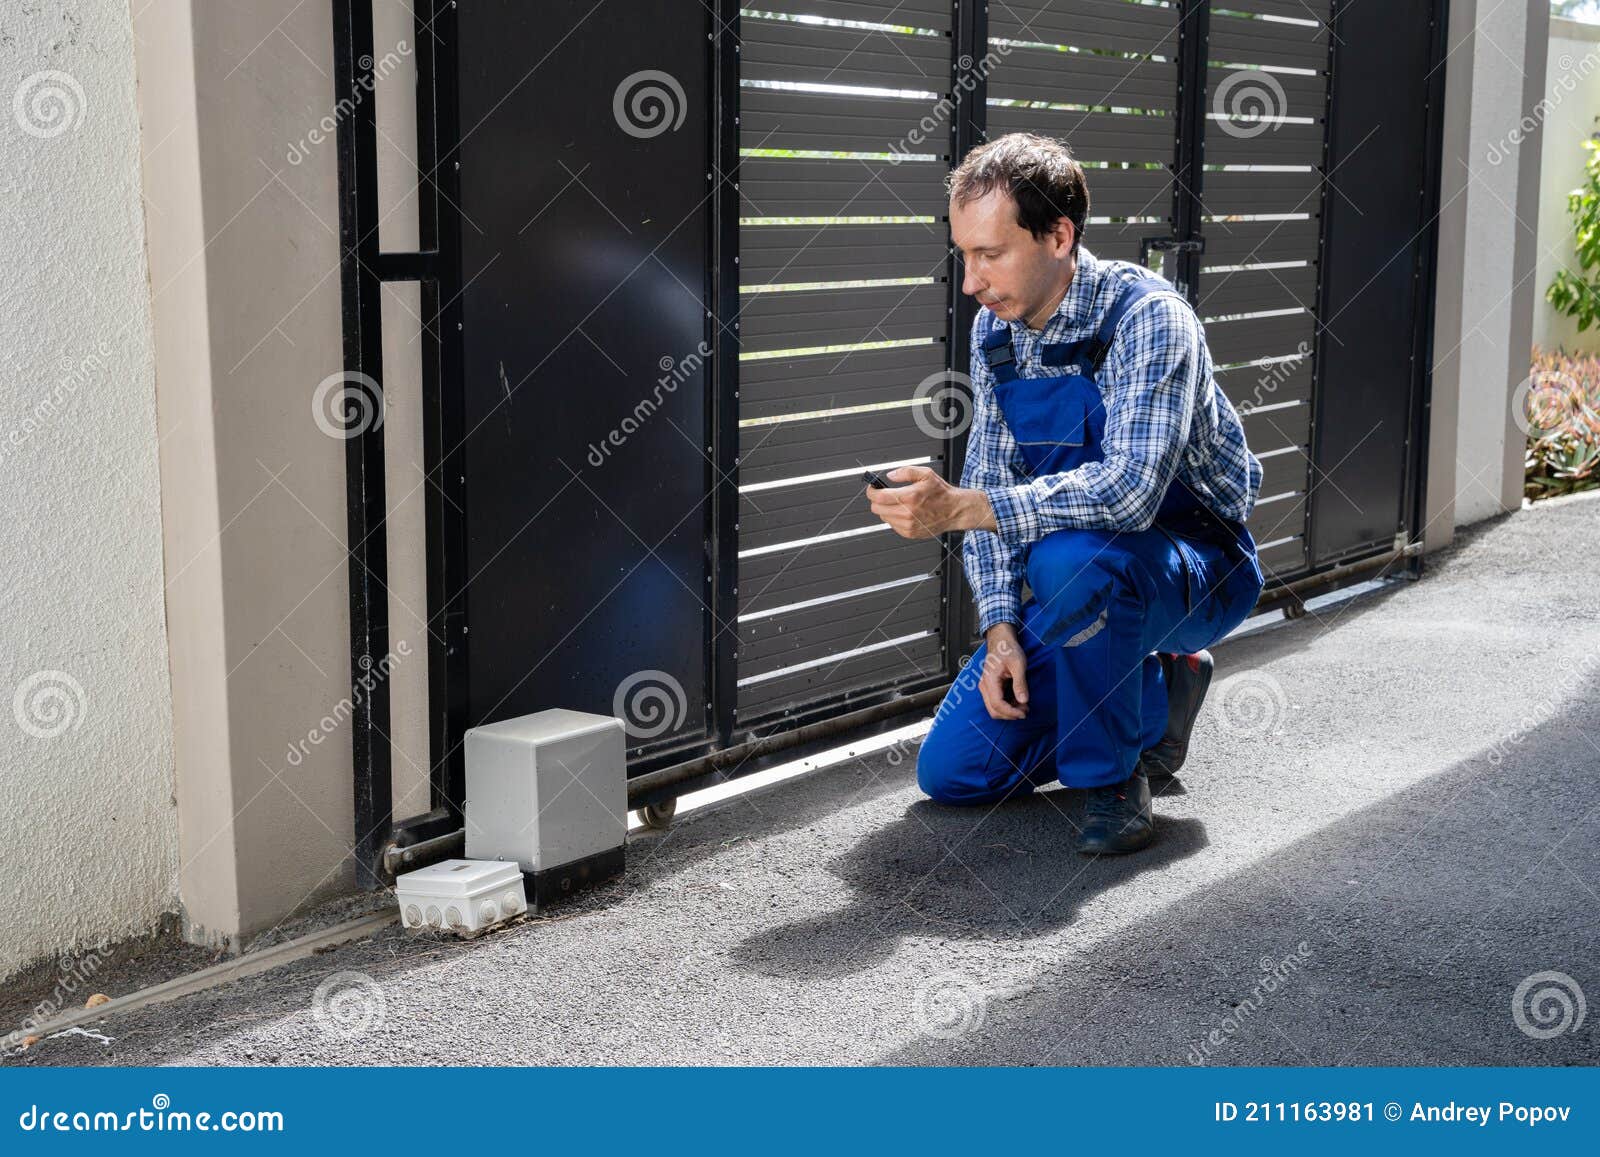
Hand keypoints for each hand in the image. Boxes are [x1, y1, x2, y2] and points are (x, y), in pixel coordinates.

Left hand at [864, 466, 993, 537]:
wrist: (955, 510)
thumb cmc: (941, 493)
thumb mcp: (926, 474)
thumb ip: (905, 472)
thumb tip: (890, 475)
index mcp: (909, 497)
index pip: (878, 496)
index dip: (871, 491)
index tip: (872, 488)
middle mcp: (907, 513)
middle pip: (877, 508)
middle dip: (877, 500)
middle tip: (884, 495)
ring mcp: (908, 525)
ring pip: (883, 517)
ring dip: (886, 509)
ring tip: (899, 503)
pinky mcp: (910, 533)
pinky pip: (892, 525)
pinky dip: (894, 518)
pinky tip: (905, 512)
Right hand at [978, 623, 1028, 719]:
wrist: (1001, 641)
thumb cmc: (1008, 649)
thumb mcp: (1018, 665)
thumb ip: (1020, 683)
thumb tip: (1023, 701)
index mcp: (990, 680)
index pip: (997, 704)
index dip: (1011, 712)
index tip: (1024, 713)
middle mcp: (984, 686)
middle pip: (993, 711)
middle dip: (1010, 714)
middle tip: (1026, 710)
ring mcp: (985, 688)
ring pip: (994, 709)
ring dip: (1009, 711)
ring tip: (1024, 706)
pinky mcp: (990, 688)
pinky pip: (996, 703)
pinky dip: (1007, 706)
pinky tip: (1018, 701)